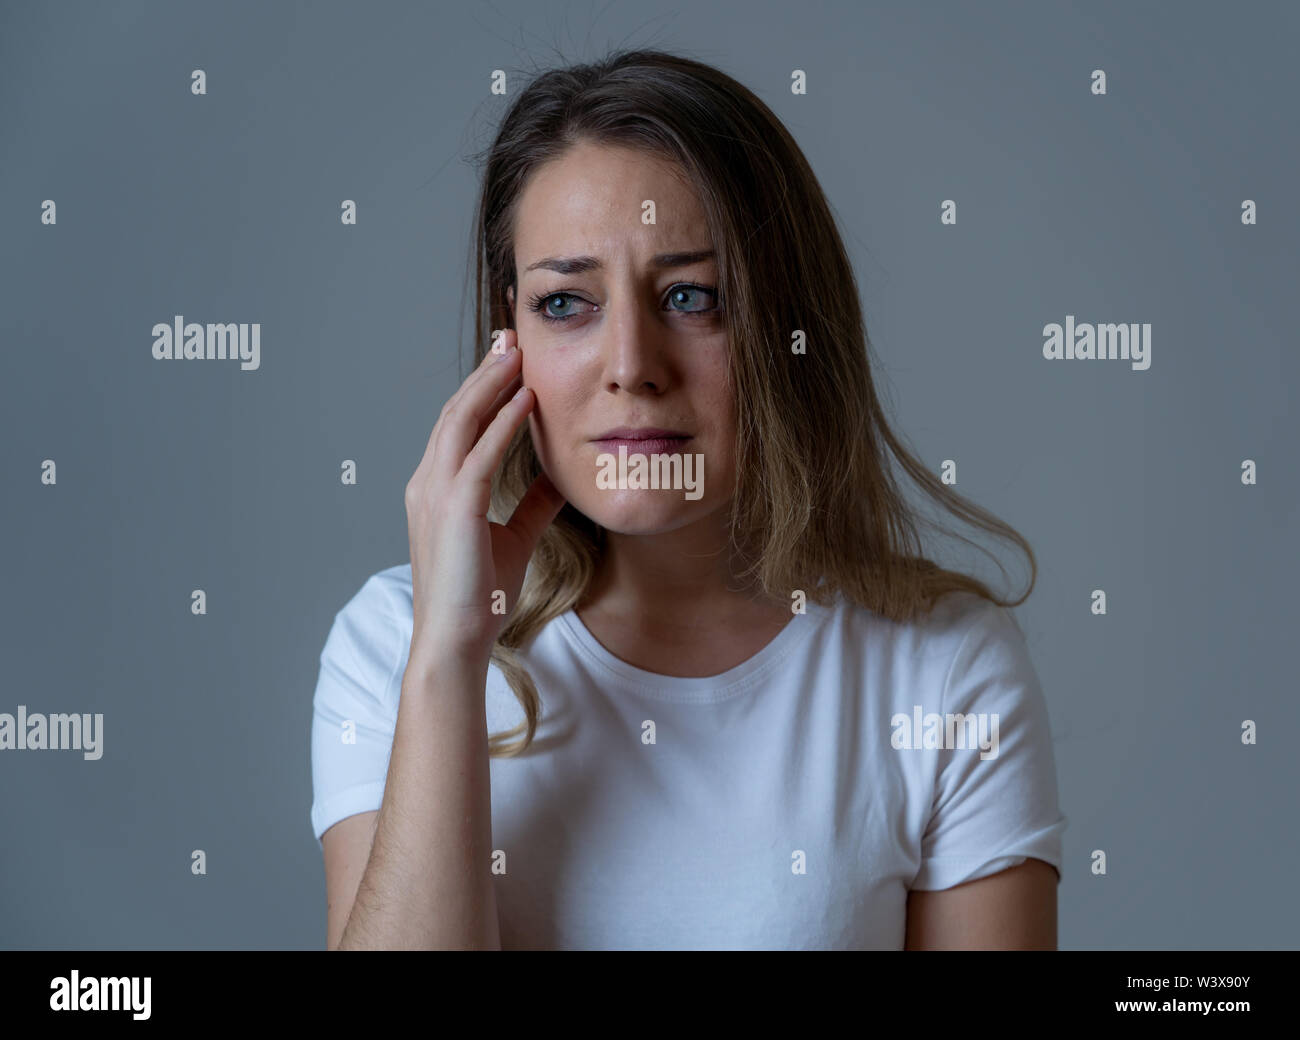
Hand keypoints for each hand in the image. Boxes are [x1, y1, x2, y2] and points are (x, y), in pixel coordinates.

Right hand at [403, 328, 565, 667]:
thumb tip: (560, 477)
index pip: (460, 424)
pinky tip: (526, 399)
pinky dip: (503, 421)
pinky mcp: (453, 508)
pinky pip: (479, 453)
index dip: (484, 388)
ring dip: (491, 383)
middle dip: (485, 372)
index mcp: (437, 488)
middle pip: (457, 411)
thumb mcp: (516, 536)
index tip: (509, 359)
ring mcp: (435, 493)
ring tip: (517, 351)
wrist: (458, 640)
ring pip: (462, 421)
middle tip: (512, 336)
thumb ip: (533, 503)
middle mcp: (428, 482)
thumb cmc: (482, 595)